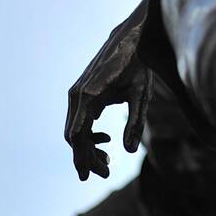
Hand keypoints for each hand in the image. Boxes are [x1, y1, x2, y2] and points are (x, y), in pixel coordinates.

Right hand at [65, 6, 151, 180]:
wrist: (131, 38)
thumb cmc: (138, 65)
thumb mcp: (142, 93)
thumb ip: (135, 121)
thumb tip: (127, 151)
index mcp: (89, 95)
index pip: (78, 135)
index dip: (82, 158)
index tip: (90, 176)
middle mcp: (77, 94)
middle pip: (73, 137)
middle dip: (87, 158)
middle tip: (107, 172)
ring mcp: (76, 93)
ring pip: (74, 130)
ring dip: (87, 148)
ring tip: (108, 160)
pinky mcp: (81, 93)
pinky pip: (78, 120)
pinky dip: (87, 135)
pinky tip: (106, 139)